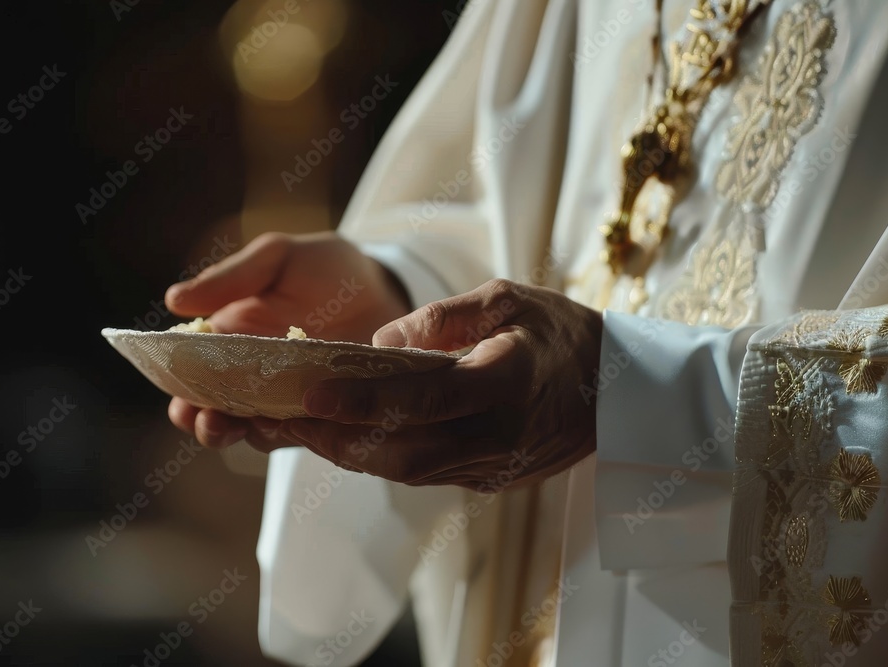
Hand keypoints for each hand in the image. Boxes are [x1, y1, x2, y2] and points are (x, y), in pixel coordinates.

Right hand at [165, 231, 411, 447]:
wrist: (389, 287)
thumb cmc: (328, 268)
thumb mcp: (279, 258)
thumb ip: (232, 278)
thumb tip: (174, 299)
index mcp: (232, 341)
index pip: (193, 373)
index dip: (180, 389)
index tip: (179, 396)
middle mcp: (254, 378)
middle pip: (217, 412)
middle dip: (206, 422)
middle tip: (208, 420)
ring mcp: (290, 399)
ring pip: (255, 431)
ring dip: (243, 434)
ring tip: (242, 427)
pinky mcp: (327, 414)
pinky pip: (305, 434)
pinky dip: (295, 434)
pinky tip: (292, 426)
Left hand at [278, 279, 602, 490]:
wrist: (617, 392)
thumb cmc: (560, 333)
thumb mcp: (509, 298)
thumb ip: (442, 317)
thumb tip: (378, 346)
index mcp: (509, 382)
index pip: (428, 399)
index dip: (366, 401)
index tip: (311, 395)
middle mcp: (499, 438)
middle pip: (402, 451)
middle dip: (331, 439)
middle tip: (270, 419)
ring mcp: (493, 468)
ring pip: (403, 471)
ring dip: (341, 453)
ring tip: (286, 431)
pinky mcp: (486, 481)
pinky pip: (419, 473)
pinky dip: (371, 457)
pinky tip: (334, 439)